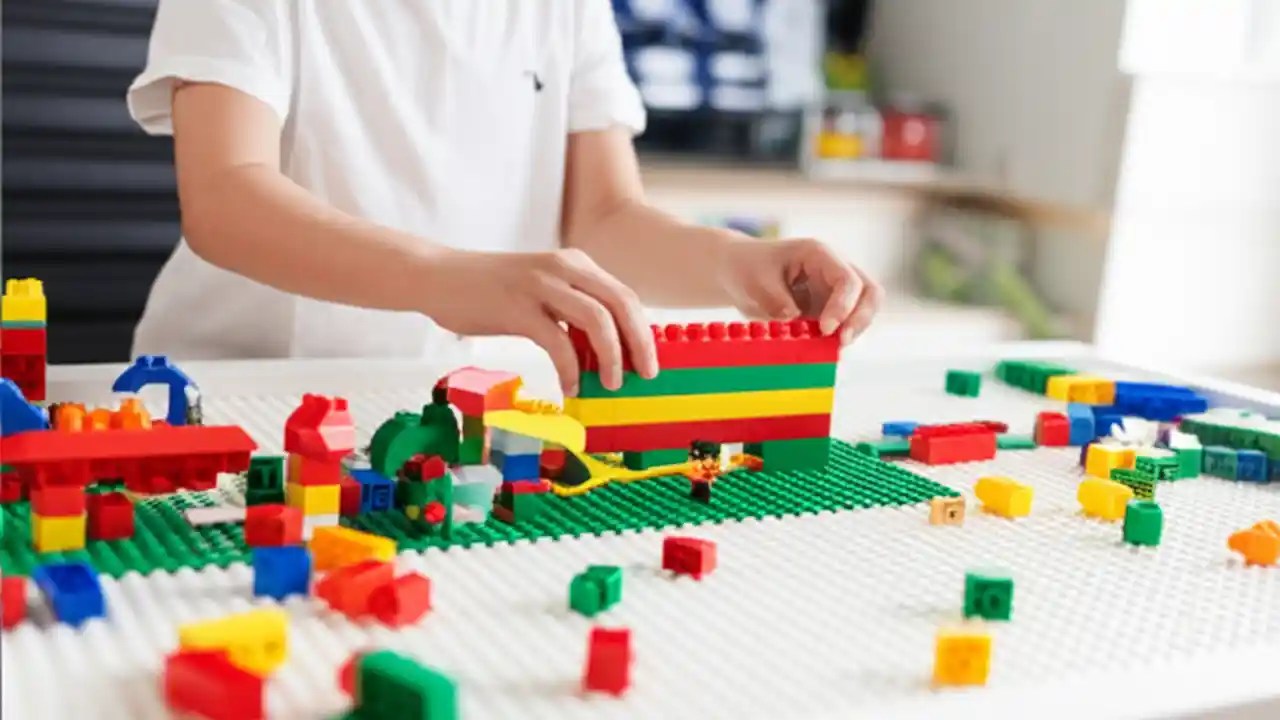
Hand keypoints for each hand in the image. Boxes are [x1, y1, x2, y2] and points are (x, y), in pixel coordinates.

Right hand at [420, 248, 657, 395]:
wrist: (438, 277)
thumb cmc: (490, 291)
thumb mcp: (541, 291)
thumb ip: (571, 310)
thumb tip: (605, 350)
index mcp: (574, 263)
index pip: (624, 295)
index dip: (643, 330)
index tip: (649, 360)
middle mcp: (563, 267)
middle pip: (621, 304)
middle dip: (639, 343)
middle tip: (645, 375)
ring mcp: (540, 285)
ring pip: (596, 320)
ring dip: (611, 357)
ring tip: (610, 385)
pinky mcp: (517, 307)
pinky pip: (558, 341)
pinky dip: (571, 368)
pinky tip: (570, 386)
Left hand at [717, 237, 883, 344]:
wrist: (738, 273)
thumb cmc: (746, 269)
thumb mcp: (754, 283)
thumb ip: (776, 300)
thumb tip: (795, 318)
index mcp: (818, 254)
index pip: (847, 279)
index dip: (842, 306)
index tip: (825, 329)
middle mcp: (834, 269)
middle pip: (869, 291)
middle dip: (861, 318)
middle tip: (841, 342)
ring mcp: (834, 290)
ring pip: (863, 309)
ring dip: (853, 330)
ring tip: (829, 348)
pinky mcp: (829, 309)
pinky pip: (845, 324)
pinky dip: (838, 337)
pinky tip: (821, 349)